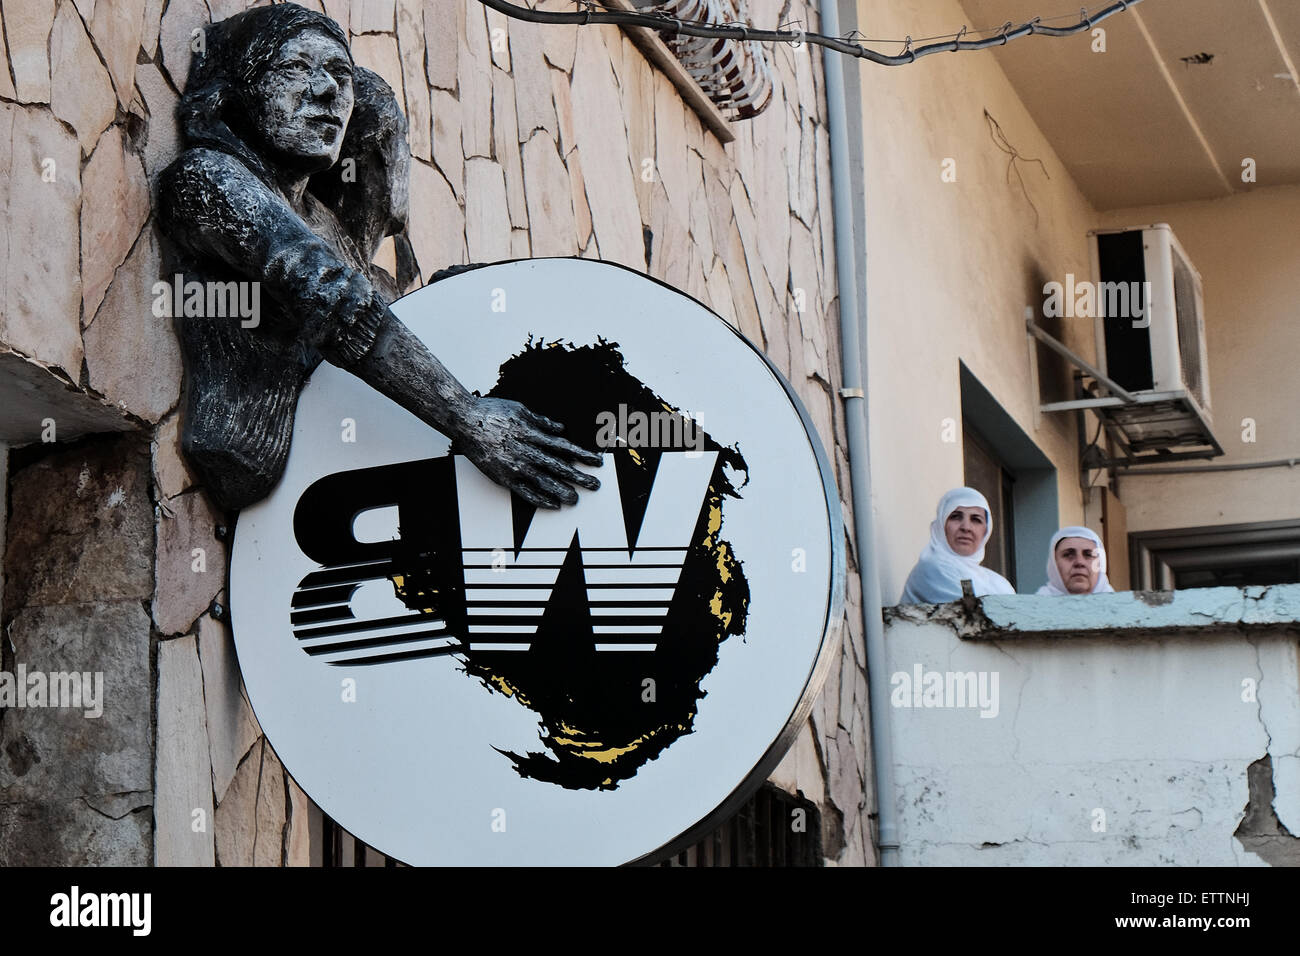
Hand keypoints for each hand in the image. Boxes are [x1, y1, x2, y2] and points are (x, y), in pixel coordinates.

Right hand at [454, 396, 600, 507]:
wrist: (464, 420)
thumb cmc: (490, 412)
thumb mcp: (520, 409)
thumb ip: (541, 421)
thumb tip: (560, 428)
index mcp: (534, 433)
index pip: (565, 447)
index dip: (583, 455)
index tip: (597, 462)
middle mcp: (528, 451)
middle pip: (560, 467)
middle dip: (580, 477)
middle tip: (595, 485)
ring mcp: (516, 465)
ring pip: (546, 482)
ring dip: (563, 491)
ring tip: (576, 499)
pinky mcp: (503, 477)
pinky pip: (525, 492)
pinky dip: (540, 499)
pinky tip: (553, 504)